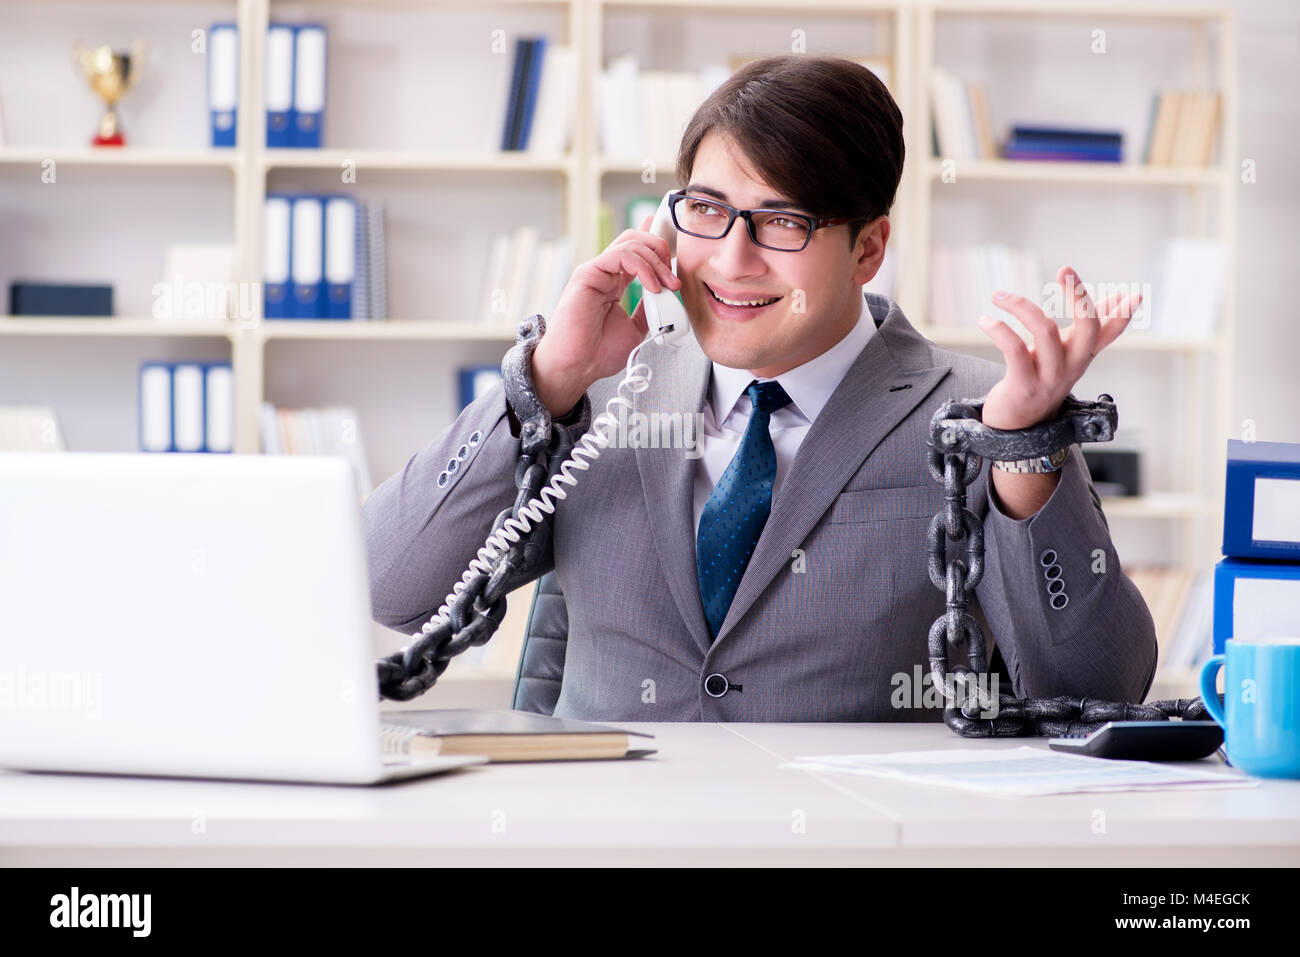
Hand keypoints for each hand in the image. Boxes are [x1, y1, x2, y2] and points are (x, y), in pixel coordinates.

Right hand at [531, 214, 681, 415]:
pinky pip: (621, 255)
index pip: (635, 252)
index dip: (654, 244)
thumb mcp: (636, 328)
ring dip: (656, 261)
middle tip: (674, 275)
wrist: (578, 367)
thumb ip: (648, 309)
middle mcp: (604, 274)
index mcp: (614, 284)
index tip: (674, 250)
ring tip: (668, 285)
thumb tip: (667, 294)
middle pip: (633, 240)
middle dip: (659, 249)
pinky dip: (643, 267)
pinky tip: (653, 286)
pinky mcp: (588, 274)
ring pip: (629, 243)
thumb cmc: (598, 353)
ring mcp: (596, 272)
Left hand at [976, 266, 1142, 430]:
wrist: (1017, 424)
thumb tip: (1124, 297)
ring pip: (1046, 332)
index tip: (1136, 294)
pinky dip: (999, 330)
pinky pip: (1015, 350)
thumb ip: (1089, 327)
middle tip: (1065, 269)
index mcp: (1083, 354)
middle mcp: (1072, 365)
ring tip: (999, 295)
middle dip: (1078, 295)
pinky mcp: (1024, 385)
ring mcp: (1050, 377)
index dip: (1123, 314)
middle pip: (1087, 327)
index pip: (1109, 332)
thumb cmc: (1042, 379)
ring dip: (1021, 306)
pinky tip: (986, 320)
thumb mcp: (1068, 352)